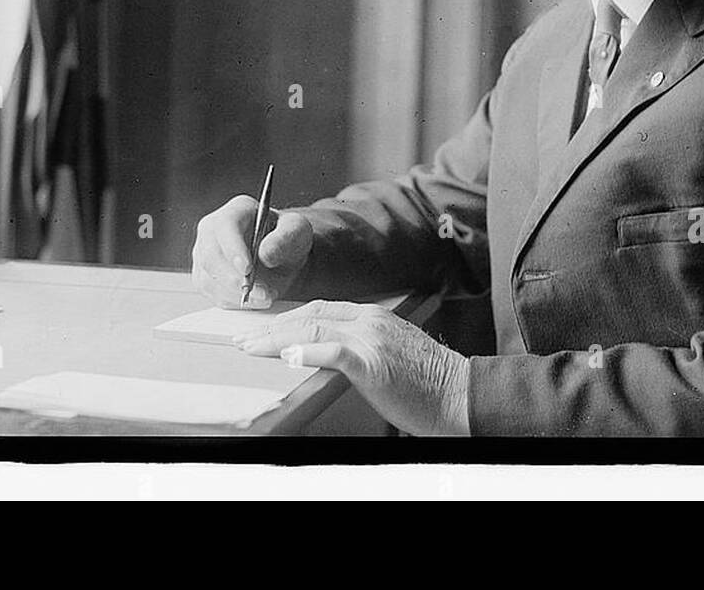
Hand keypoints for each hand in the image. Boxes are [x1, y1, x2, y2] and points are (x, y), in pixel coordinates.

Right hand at [191, 196, 313, 308]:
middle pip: (210, 256)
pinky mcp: (204, 277)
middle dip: (236, 279)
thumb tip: (265, 253)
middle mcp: (213, 229)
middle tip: (263, 293)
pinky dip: (234, 302)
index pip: (225, 226)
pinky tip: (255, 300)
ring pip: (209, 279)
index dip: (233, 249)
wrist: (283, 260)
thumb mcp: (298, 232)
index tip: (248, 269)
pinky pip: (212, 294)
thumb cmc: (288, 239)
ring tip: (266, 297)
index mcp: (237, 210)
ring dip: (238, 294)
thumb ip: (286, 238)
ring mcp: (204, 254)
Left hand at [231, 300, 469, 435]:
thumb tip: (327, 355)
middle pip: (310, 313)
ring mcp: (371, 338)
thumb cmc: (430, 384)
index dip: (288, 317)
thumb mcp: (392, 355)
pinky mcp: (373, 362)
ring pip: (313, 327)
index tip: (264, 330)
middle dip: (272, 327)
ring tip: (250, 348)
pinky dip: (306, 350)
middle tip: (243, 339)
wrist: (460, 394)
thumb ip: (362, 348)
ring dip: (276, 339)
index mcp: (374, 316)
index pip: (321, 308)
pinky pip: (333, 350)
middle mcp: (370, 320)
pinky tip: (286, 355)